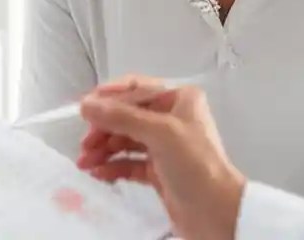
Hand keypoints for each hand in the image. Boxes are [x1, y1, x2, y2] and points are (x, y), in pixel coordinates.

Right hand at [76, 75, 245, 239]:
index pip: (136, 89)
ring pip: (125, 140)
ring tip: (86, 162)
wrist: (218, 214)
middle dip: (103, 128)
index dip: (109, 98)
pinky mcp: (159, 170)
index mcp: (179, 99)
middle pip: (126, 115)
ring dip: (103, 149)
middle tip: (85, 143)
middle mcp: (172, 118)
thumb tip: (86, 105)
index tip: (85, 108)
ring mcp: (165, 145)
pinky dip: (113, 166)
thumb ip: (121, 117)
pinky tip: (99, 173)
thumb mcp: (160, 133)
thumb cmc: (196, 166)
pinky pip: (129, 162)